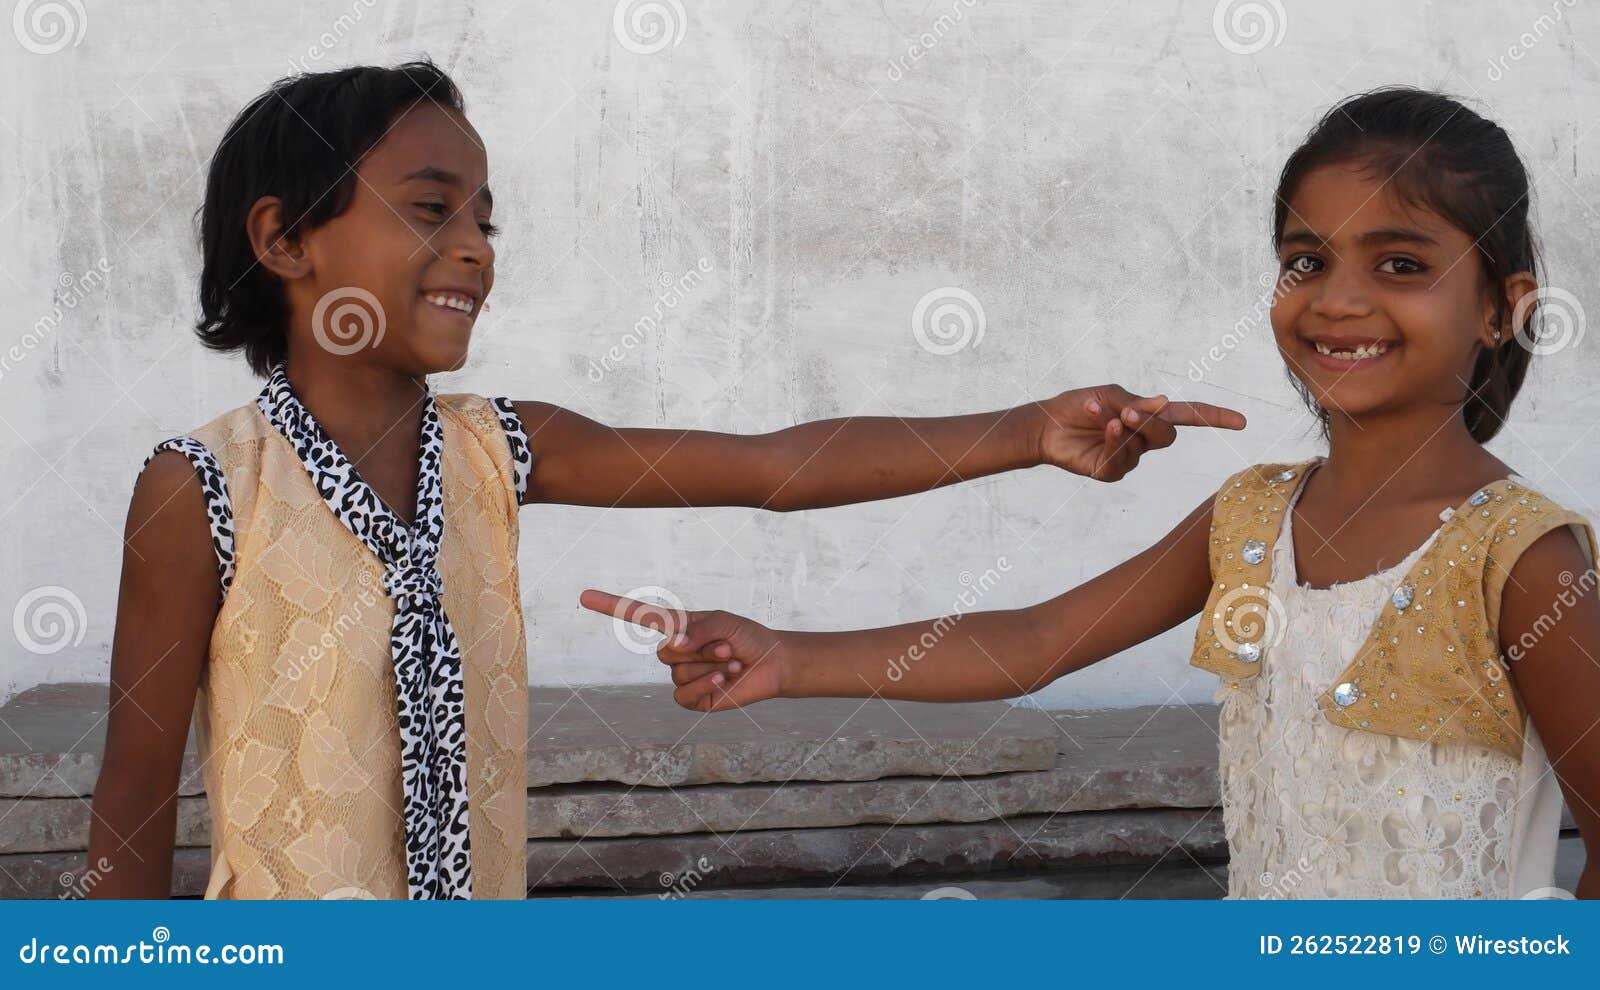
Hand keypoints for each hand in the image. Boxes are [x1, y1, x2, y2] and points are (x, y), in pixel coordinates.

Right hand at [579, 590, 784, 711]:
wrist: (772, 663)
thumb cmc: (747, 637)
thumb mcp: (723, 623)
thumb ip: (696, 630)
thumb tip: (672, 645)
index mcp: (678, 627)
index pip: (637, 616)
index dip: (611, 606)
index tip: (585, 596)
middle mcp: (675, 651)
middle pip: (666, 651)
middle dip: (701, 648)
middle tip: (726, 646)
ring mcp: (682, 676)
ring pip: (679, 672)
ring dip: (710, 665)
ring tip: (731, 660)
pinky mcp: (692, 698)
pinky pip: (683, 694)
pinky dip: (706, 684)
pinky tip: (725, 678)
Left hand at [1033, 385, 1245, 481]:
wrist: (1047, 424)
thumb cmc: (1079, 407)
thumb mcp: (1110, 396)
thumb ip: (1138, 403)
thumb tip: (1165, 403)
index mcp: (1149, 416)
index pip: (1189, 417)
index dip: (1214, 418)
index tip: (1241, 421)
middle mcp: (1143, 439)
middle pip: (1167, 435)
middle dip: (1150, 422)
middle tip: (1127, 411)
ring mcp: (1129, 458)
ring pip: (1142, 445)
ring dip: (1121, 425)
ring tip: (1098, 411)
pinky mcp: (1111, 471)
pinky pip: (1121, 458)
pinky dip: (1113, 441)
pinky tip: (1104, 427)